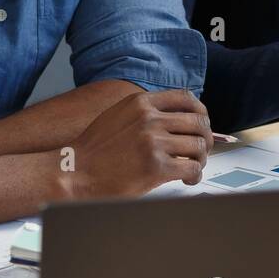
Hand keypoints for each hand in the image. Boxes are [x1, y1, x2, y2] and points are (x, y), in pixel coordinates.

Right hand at [62, 88, 212, 197]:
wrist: (74, 172)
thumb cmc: (93, 150)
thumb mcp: (118, 115)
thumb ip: (144, 112)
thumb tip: (174, 117)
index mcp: (141, 103)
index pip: (186, 98)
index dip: (200, 112)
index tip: (201, 123)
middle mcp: (149, 119)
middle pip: (198, 122)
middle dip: (204, 138)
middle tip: (201, 150)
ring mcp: (153, 142)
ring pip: (198, 146)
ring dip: (200, 158)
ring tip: (192, 167)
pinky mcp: (156, 166)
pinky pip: (191, 167)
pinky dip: (194, 175)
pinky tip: (186, 179)